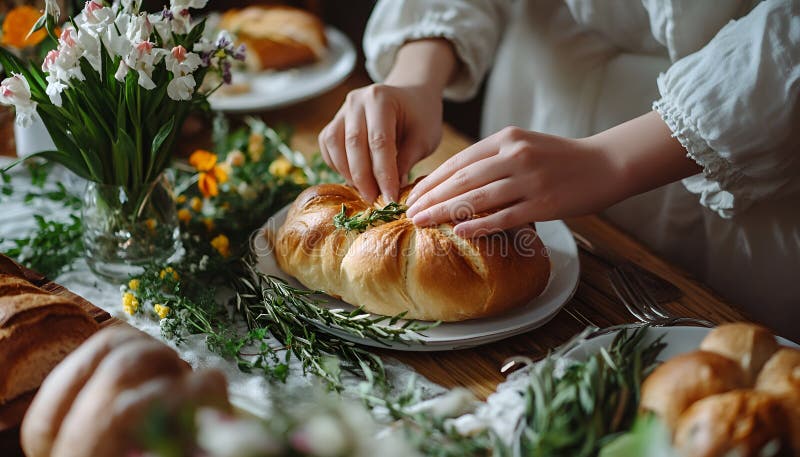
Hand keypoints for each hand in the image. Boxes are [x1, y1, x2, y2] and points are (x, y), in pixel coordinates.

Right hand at [318, 38, 456, 201]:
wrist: (410, 97)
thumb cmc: (421, 117)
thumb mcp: (423, 138)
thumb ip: (407, 161)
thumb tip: (390, 191)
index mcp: (382, 99)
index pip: (379, 141)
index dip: (383, 173)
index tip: (390, 197)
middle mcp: (357, 101)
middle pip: (354, 144)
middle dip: (364, 178)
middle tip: (374, 200)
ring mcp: (342, 110)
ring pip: (334, 144)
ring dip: (347, 172)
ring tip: (364, 190)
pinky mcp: (335, 121)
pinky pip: (327, 145)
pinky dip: (337, 165)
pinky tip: (353, 178)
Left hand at [405, 127, 627, 236]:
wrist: (607, 164)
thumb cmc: (561, 159)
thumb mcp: (524, 146)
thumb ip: (493, 159)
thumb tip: (454, 182)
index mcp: (506, 138)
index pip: (459, 162)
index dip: (432, 180)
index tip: (412, 195)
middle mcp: (515, 155)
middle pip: (462, 179)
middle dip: (431, 198)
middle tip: (409, 213)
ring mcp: (530, 179)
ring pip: (478, 198)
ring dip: (445, 212)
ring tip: (423, 223)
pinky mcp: (544, 202)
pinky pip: (504, 216)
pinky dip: (480, 224)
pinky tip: (459, 232)